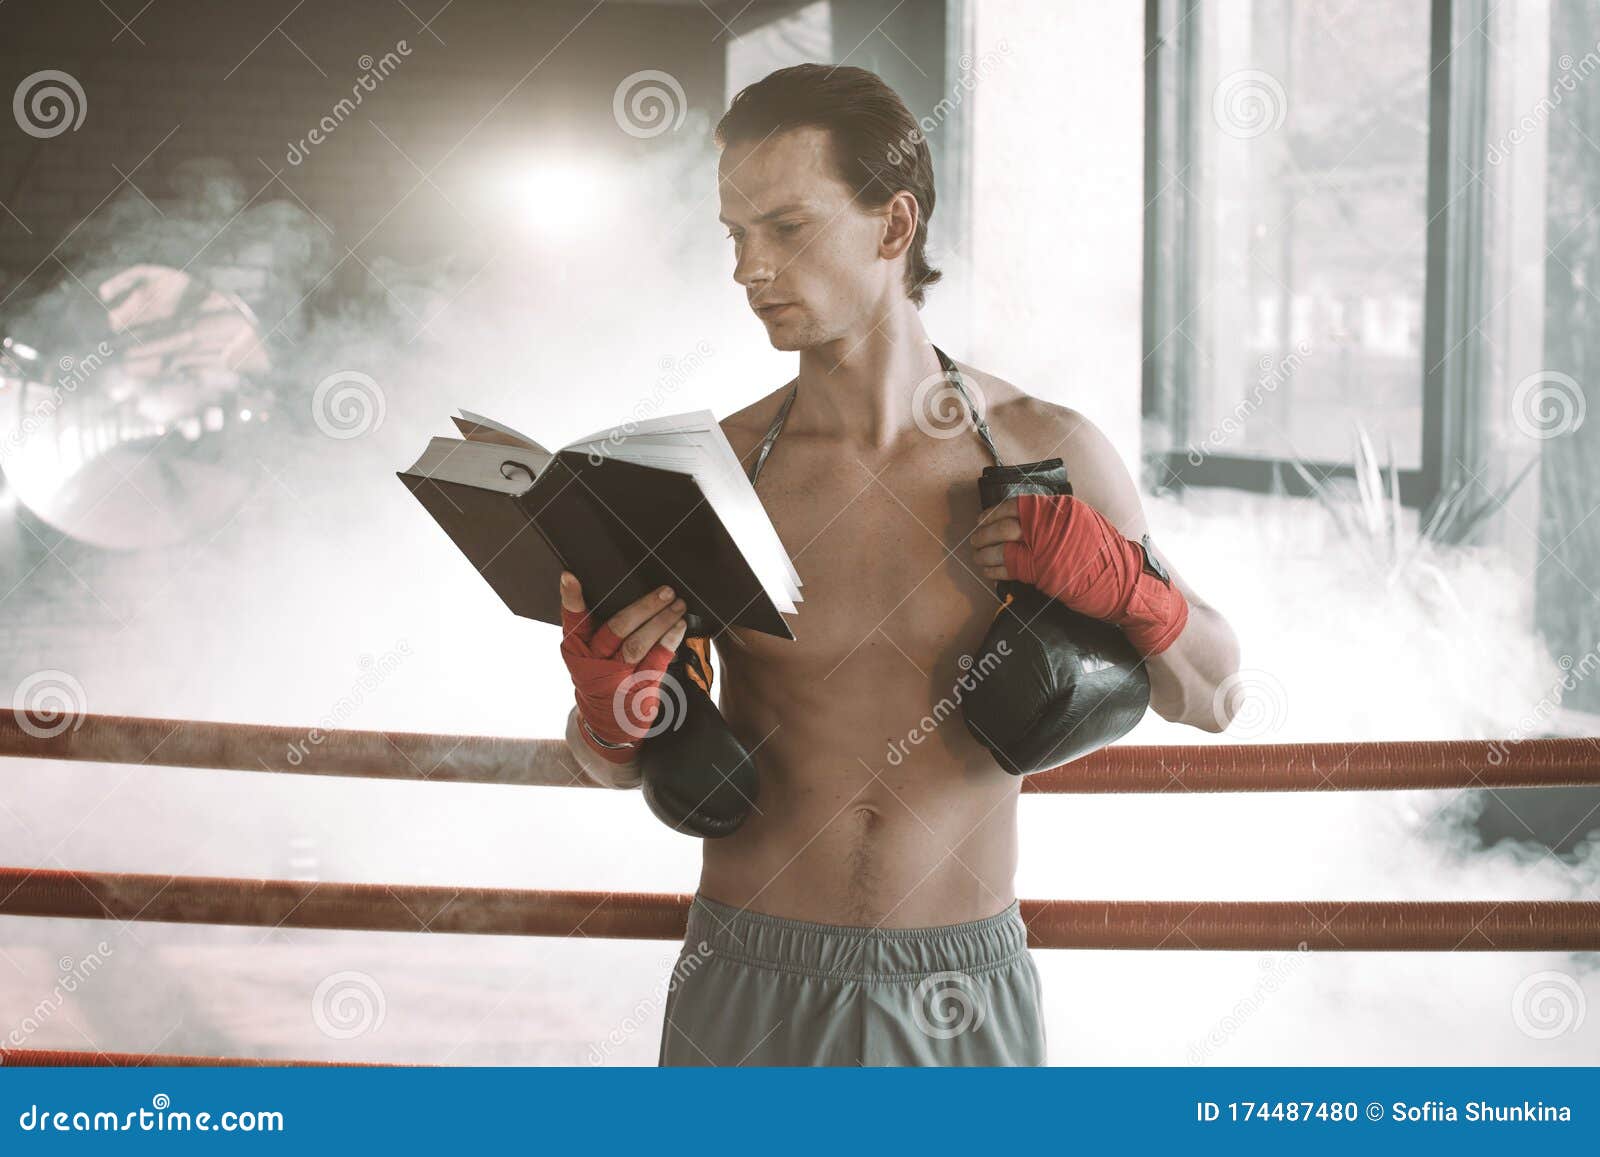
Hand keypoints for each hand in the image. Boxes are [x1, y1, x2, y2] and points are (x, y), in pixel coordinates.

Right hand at [559, 572, 687, 762]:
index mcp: (576, 648)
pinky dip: (669, 641)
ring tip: (678, 605)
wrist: (606, 723)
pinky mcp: (636, 689)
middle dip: (644, 607)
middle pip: (617, 628)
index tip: (570, 577)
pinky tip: (679, 627)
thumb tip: (633, 593)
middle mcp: (592, 662)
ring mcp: (614, 677)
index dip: (571, 598)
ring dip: (661, 621)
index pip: (573, 620)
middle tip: (665, 591)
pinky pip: (655, 661)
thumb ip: (598, 628)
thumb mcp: (589, 655)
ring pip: (638, 644)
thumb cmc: (600, 676)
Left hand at [971, 493, 1186, 655]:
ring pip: (1001, 544)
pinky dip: (993, 568)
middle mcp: (1053, 522)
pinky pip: (1008, 566)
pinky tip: (988, 570)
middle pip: (1005, 522)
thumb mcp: (1083, 526)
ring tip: (977, 556)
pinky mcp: (1044, 570)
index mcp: (1063, 508)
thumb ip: (1055, 522)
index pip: (1018, 503)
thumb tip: (1022, 522)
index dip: (994, 512)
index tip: (982, 519)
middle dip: (984, 532)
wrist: (1128, 583)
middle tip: (974, 540)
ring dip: (984, 551)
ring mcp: (1048, 545)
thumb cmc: (1107, 558)